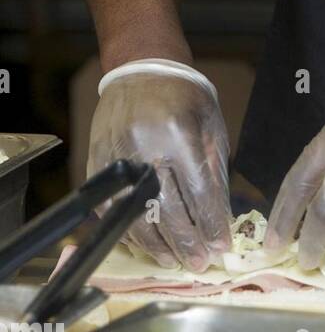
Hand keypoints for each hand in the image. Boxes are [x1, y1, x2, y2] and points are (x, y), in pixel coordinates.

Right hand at [87, 63, 231, 271]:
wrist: (142, 68)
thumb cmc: (184, 96)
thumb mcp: (210, 126)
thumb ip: (215, 171)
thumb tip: (220, 219)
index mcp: (179, 135)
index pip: (198, 193)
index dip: (210, 225)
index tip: (221, 246)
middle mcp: (145, 146)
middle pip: (167, 210)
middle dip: (186, 242)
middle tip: (199, 263)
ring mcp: (116, 155)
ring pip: (135, 214)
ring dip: (156, 244)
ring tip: (173, 260)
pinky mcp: (97, 160)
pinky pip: (110, 205)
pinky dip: (128, 227)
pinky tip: (145, 242)